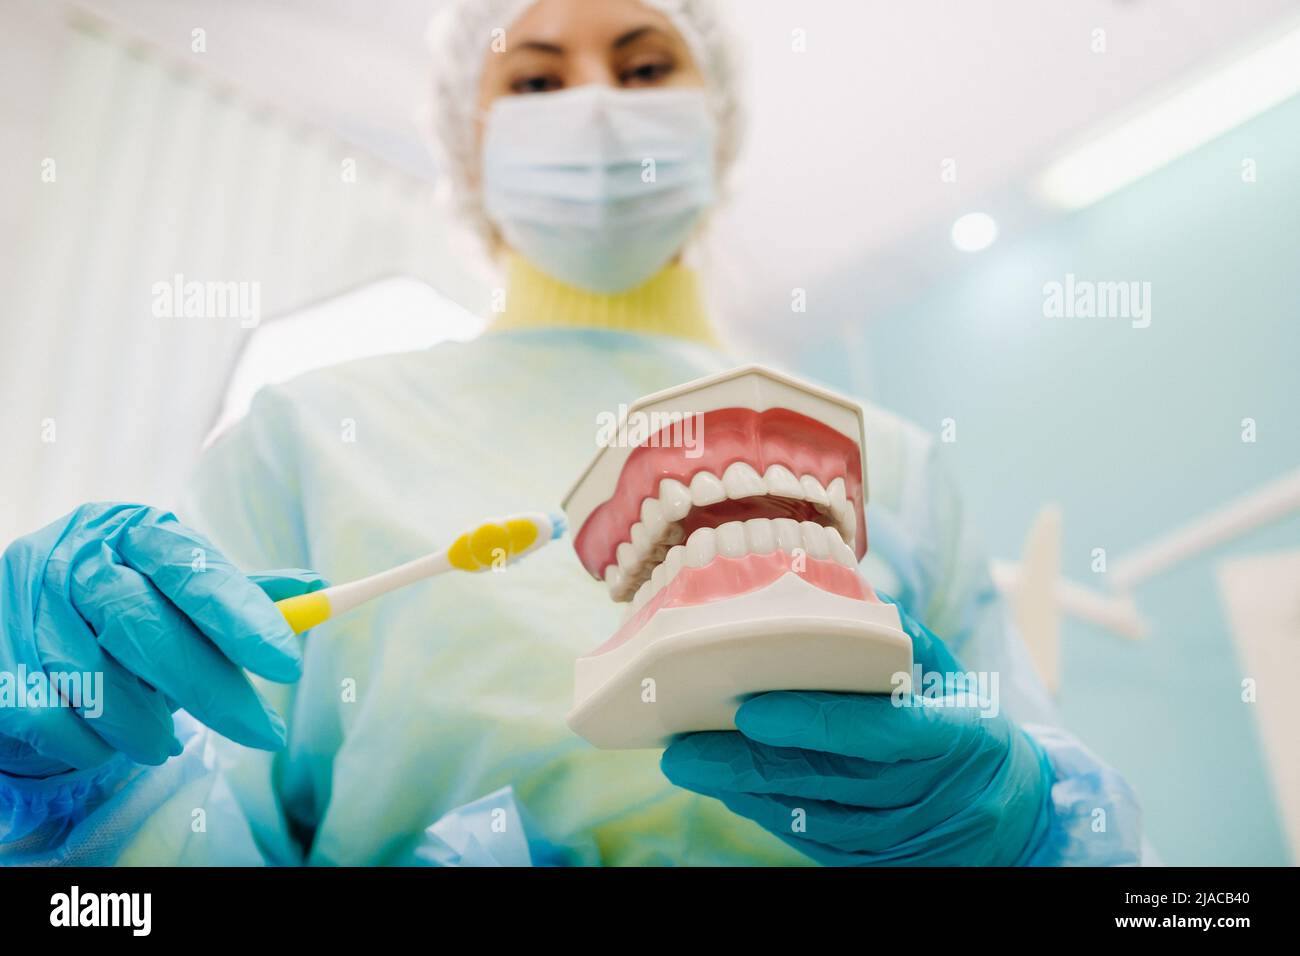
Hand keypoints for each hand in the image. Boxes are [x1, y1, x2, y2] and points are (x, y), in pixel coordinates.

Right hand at [0, 503, 323, 776]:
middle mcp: (73, 556)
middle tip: (264, 732)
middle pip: (147, 628)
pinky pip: (54, 718)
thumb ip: (240, 593)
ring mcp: (24, 604)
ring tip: (165, 742)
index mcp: (132, 529)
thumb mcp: (182, 589)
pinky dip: (91, 743)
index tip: (287, 663)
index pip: (192, 569)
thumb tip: (316, 588)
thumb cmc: (125, 607)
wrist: (24, 630)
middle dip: (213, 690)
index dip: (241, 617)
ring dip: (144, 726)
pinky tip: (106, 739)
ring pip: (98, 682)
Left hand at [660, 600, 1053, 864]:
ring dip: (744, 791)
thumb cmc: (969, 726)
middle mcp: (925, 794)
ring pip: (810, 816)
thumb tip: (844, 604)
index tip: (749, 710)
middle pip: (825, 781)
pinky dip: (766, 813)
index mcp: (953, 736)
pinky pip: (813, 840)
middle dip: (745, 764)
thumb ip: (903, 644)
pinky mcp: (878, 863)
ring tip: (690, 762)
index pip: (875, 733)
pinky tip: (729, 789)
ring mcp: (901, 837)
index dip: (812, 723)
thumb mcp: (955, 679)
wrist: (1015, 814)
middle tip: (681, 746)